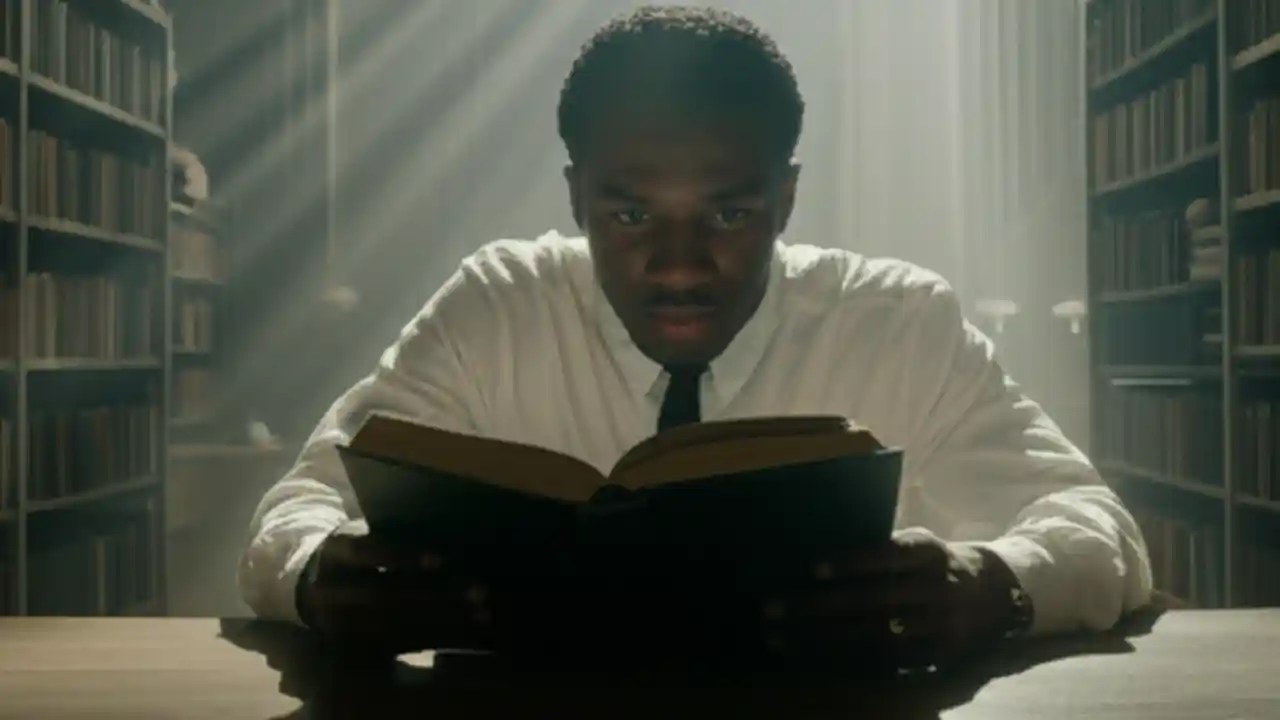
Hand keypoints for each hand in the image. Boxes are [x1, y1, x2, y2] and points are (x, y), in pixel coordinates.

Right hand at [296, 520, 491, 653]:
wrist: (308, 585)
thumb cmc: (353, 552)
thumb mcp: (362, 534)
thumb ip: (393, 537)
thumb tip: (451, 540)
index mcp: (335, 552)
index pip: (367, 552)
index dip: (402, 555)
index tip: (440, 559)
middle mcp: (331, 591)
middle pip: (386, 596)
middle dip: (436, 596)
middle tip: (479, 592)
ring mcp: (339, 624)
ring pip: (394, 626)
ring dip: (443, 623)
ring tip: (481, 616)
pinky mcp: (353, 647)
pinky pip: (397, 646)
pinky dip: (434, 640)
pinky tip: (463, 634)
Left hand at [762, 527, 1022, 669]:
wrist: (997, 595)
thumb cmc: (934, 563)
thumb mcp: (920, 544)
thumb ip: (882, 548)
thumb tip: (815, 555)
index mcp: (932, 553)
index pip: (891, 555)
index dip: (853, 562)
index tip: (813, 568)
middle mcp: (939, 590)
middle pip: (873, 602)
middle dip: (818, 607)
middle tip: (772, 608)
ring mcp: (941, 629)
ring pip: (874, 638)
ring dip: (820, 640)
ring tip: (778, 637)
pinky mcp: (938, 659)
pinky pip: (884, 664)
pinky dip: (843, 660)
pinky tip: (809, 656)